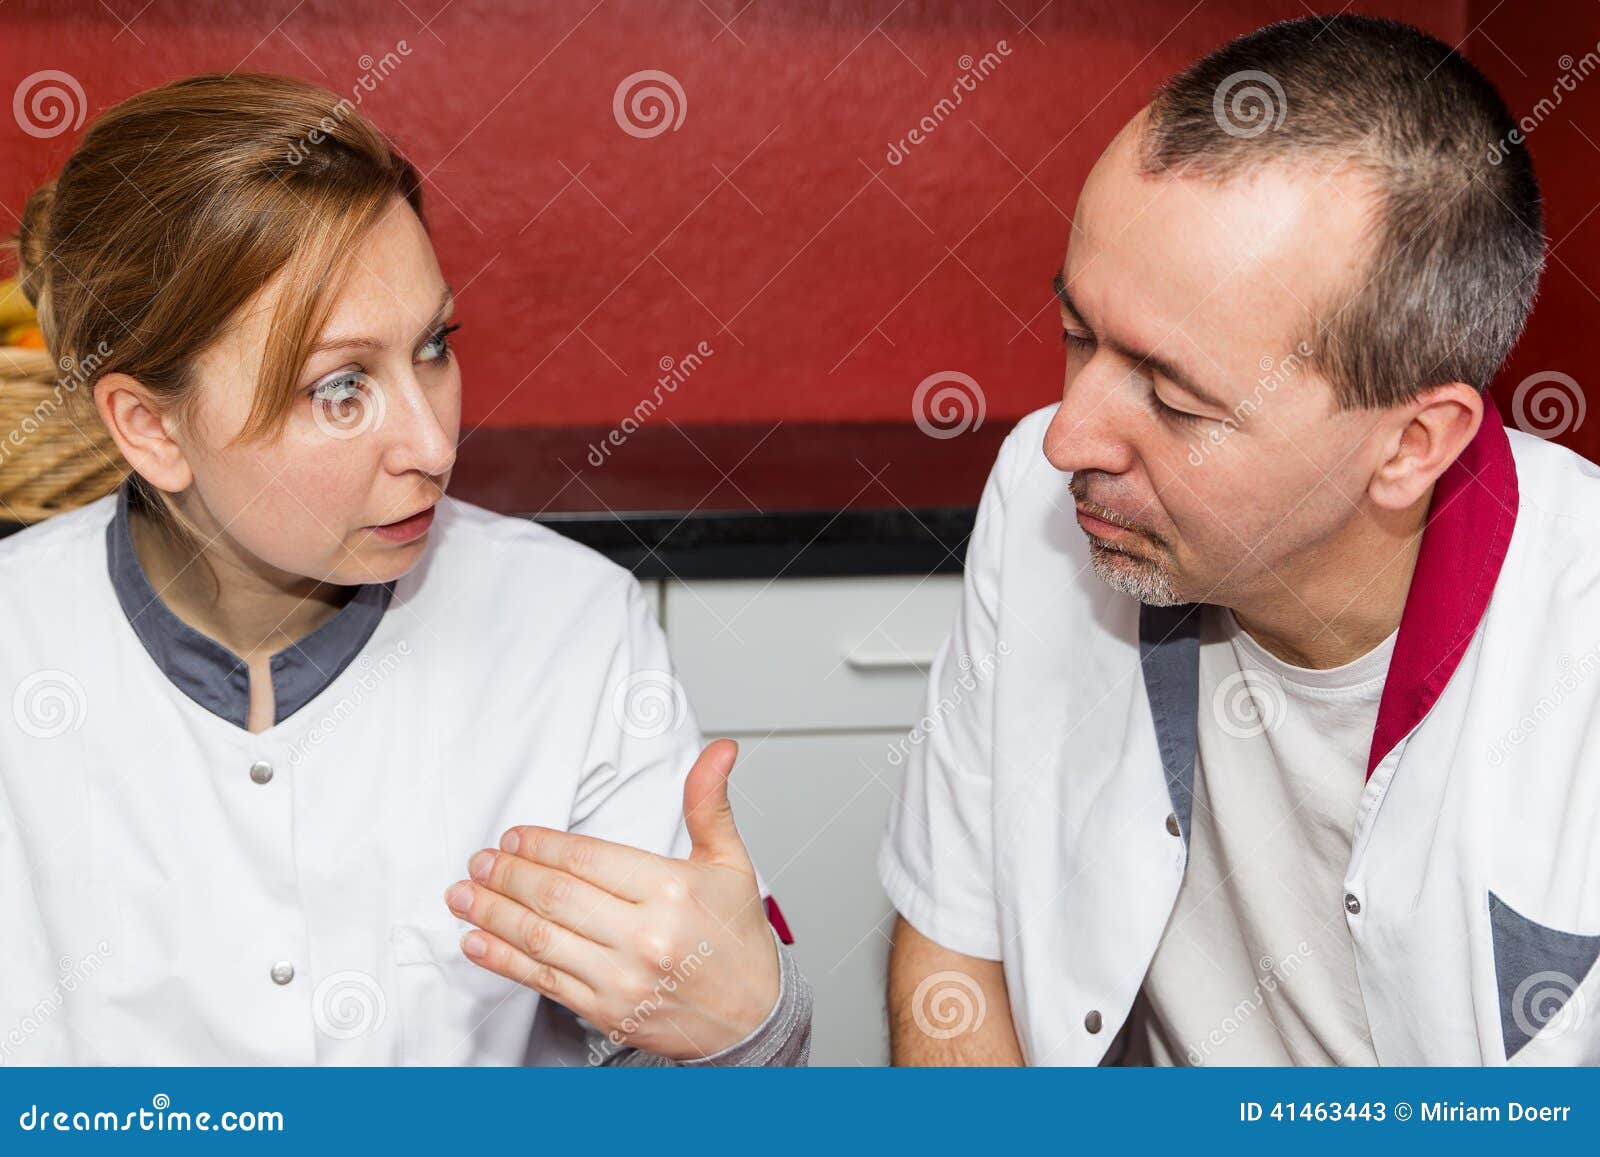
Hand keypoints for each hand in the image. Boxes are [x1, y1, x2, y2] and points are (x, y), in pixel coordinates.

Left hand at [443, 739, 781, 1059]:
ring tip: (464, 894)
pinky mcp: (605, 1011)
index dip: (543, 846)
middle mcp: (644, 936)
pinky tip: (477, 942)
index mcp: (672, 891)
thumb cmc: (737, 940)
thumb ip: (708, 804)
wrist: (752, 1020)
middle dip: (508, 875)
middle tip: (480, 861)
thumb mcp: (730, 863)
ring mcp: (621, 978)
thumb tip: (718, 750)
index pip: (589, 860)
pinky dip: (502, 960)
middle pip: (556, 897)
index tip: (514, 837)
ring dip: (493, 914)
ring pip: (540, 939)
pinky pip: (542, 980)